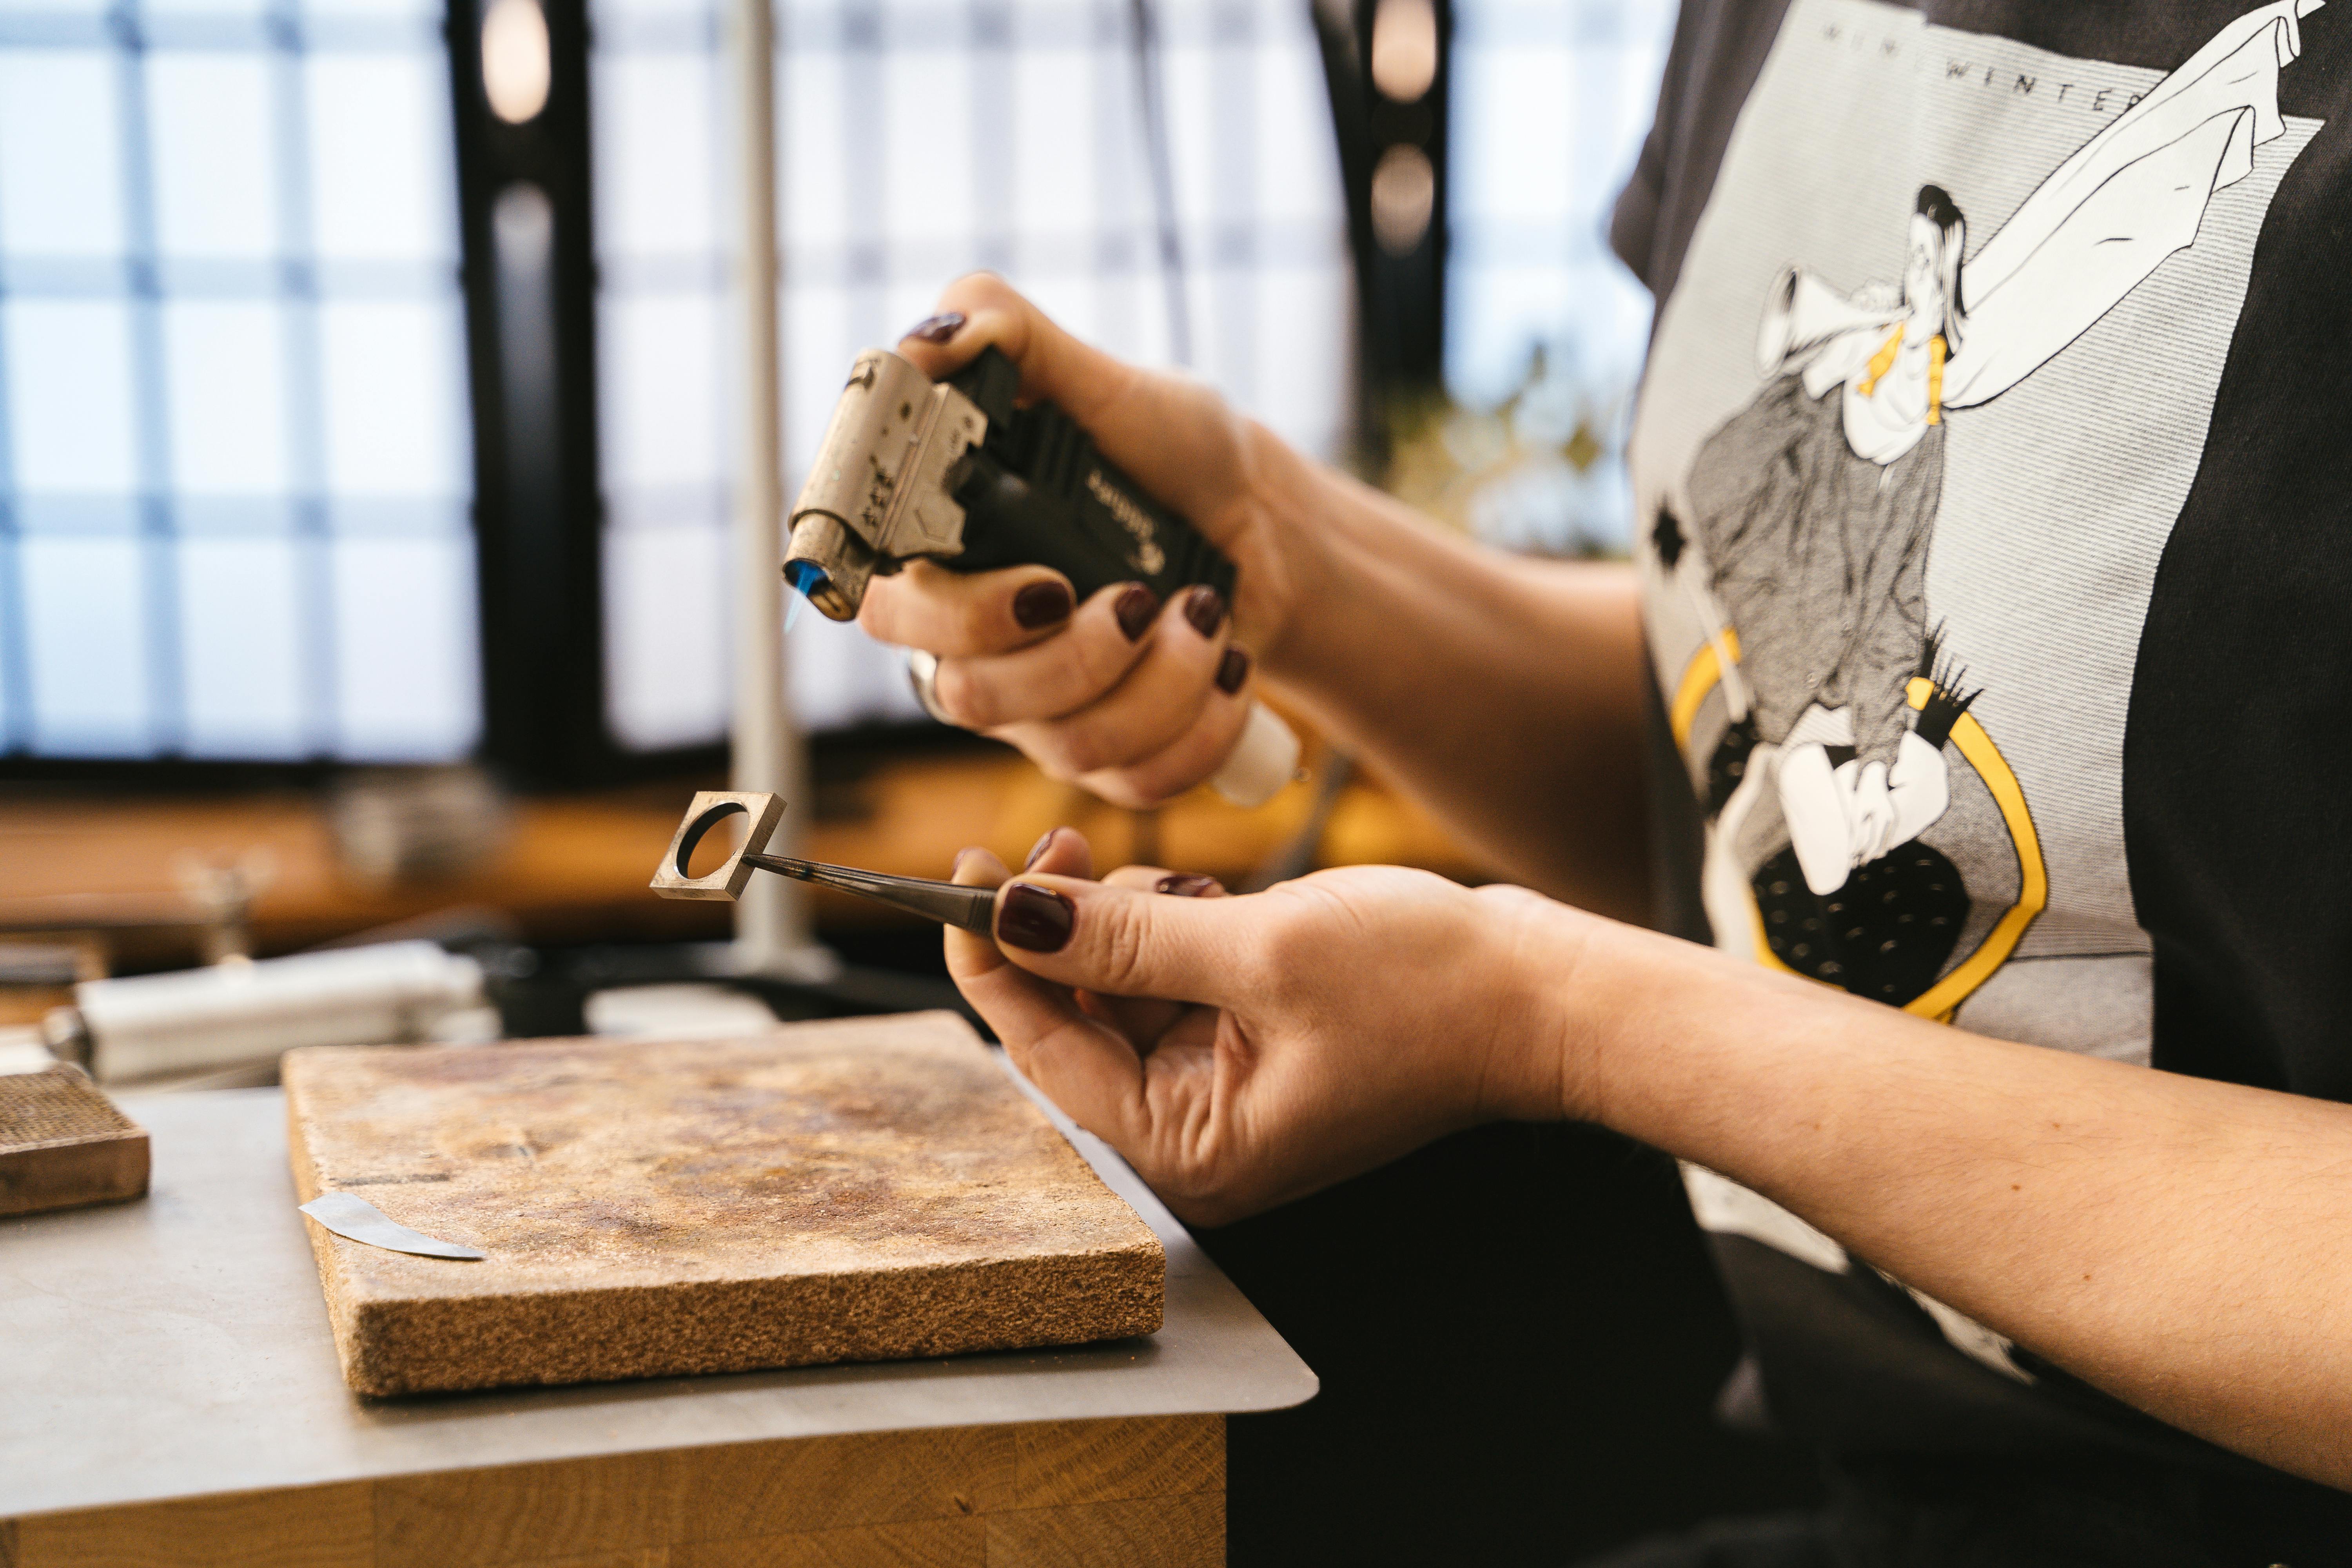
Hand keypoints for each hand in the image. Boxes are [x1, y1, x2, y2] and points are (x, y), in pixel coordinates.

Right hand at [861, 275, 1309, 806]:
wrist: (1267, 525)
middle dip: (1072, 658)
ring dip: (1156, 684)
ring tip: (1205, 613)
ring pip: (1061, 746)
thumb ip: (1010, 334)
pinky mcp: (1106, 758)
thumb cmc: (1175, 451)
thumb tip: (934, 334)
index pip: (884, 611)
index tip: (1041, 587)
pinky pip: (1133, 783)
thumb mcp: (1106, 379)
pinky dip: (1200, 729)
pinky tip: (1227, 668)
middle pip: (968, 698)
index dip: (951, 615)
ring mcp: (1038, 713)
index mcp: (946, 558)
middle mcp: (974, 645)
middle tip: (1138, 599)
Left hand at [944, 828, 1590, 1225]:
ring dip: (1131, 919)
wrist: (1545, 994)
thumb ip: (1125, 937)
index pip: (1043, 1052)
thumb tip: (1010, 914)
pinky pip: (1170, 976)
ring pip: (1116, 986)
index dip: (989, 958)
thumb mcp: (1260, 949)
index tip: (958, 872)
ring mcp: (1224, 1086)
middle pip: (1071, 1019)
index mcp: (1192, 1149)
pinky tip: (1226, 900)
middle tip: (1062, 838)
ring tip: (1204, 888)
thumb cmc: (1431, 989)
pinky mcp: (1250, 1037)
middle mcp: (1197, 1133)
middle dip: (1064, 926)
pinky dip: (1176, 925)